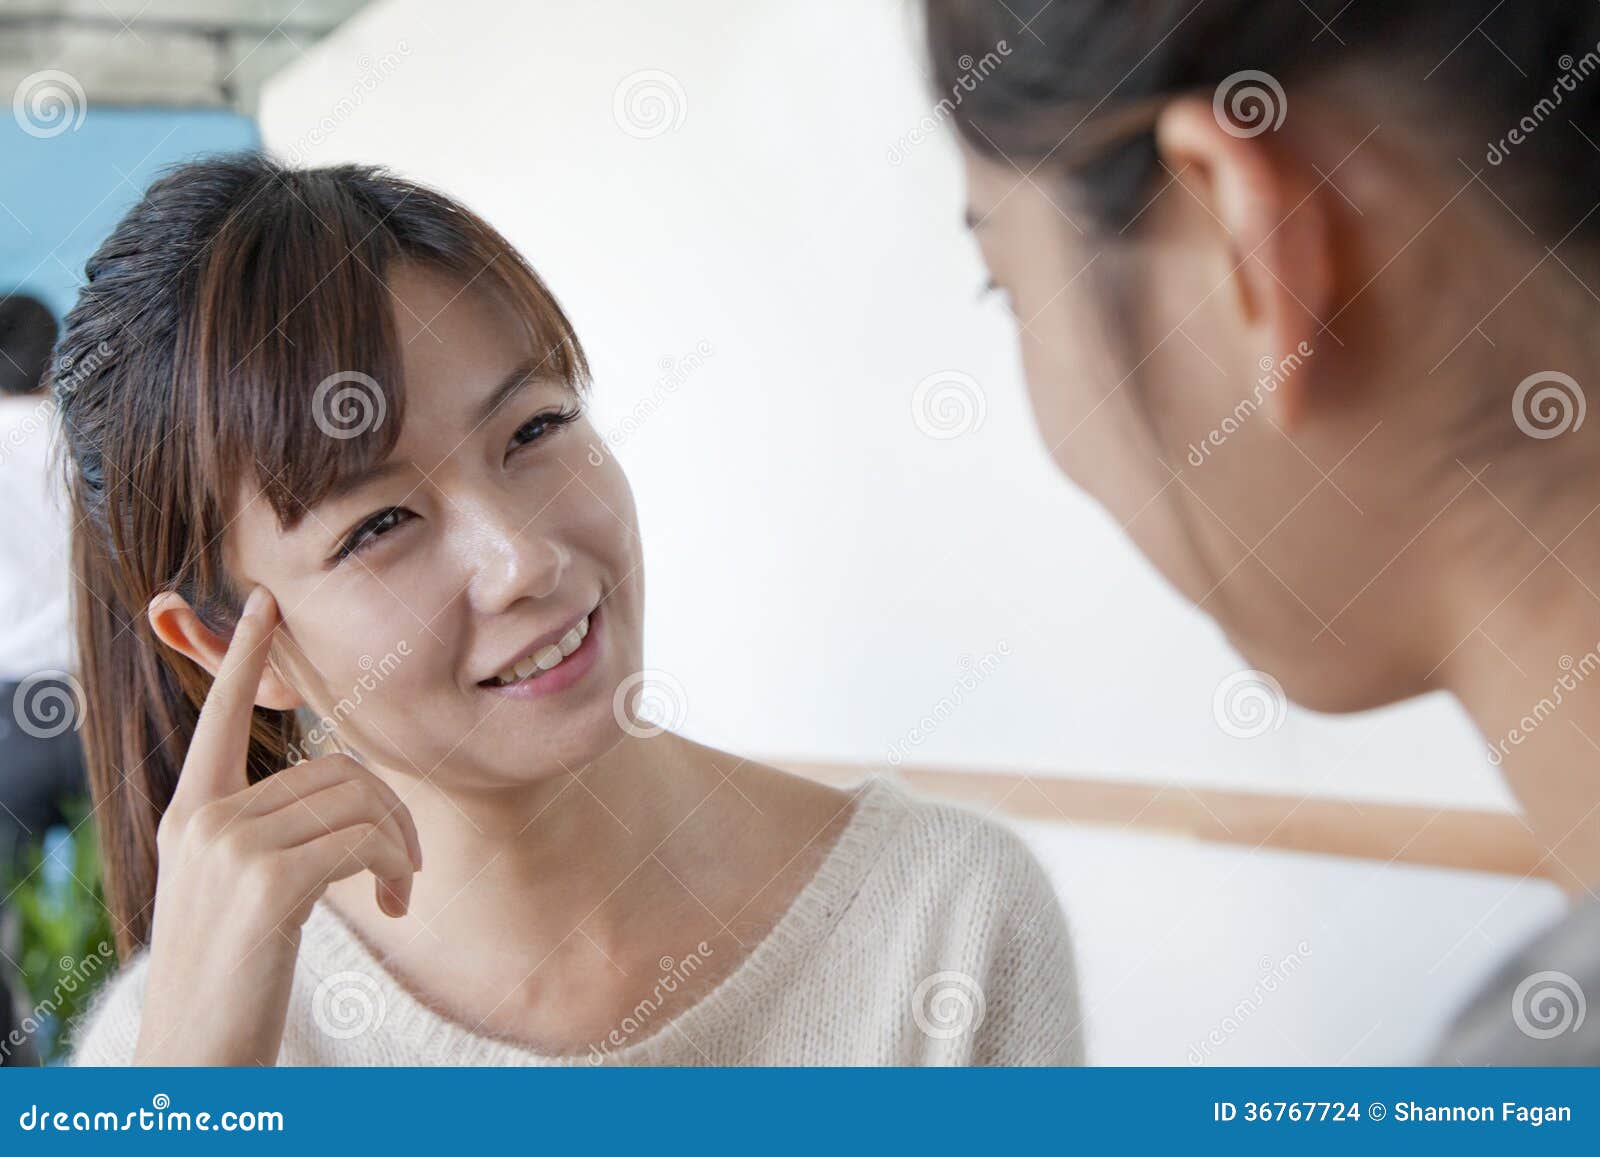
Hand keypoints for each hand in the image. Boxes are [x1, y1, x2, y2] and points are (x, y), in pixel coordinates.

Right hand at [133, 586, 421, 1065]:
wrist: (196, 1061)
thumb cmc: (228, 979)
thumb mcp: (233, 892)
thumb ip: (265, 833)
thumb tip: (337, 795)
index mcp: (190, 814)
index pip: (221, 719)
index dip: (244, 659)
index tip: (265, 603)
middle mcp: (203, 818)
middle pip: (335, 769)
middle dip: (390, 811)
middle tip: (407, 867)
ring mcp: (230, 846)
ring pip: (358, 801)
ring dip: (401, 844)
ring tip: (402, 890)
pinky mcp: (269, 879)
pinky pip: (366, 839)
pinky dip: (397, 865)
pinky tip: (396, 904)